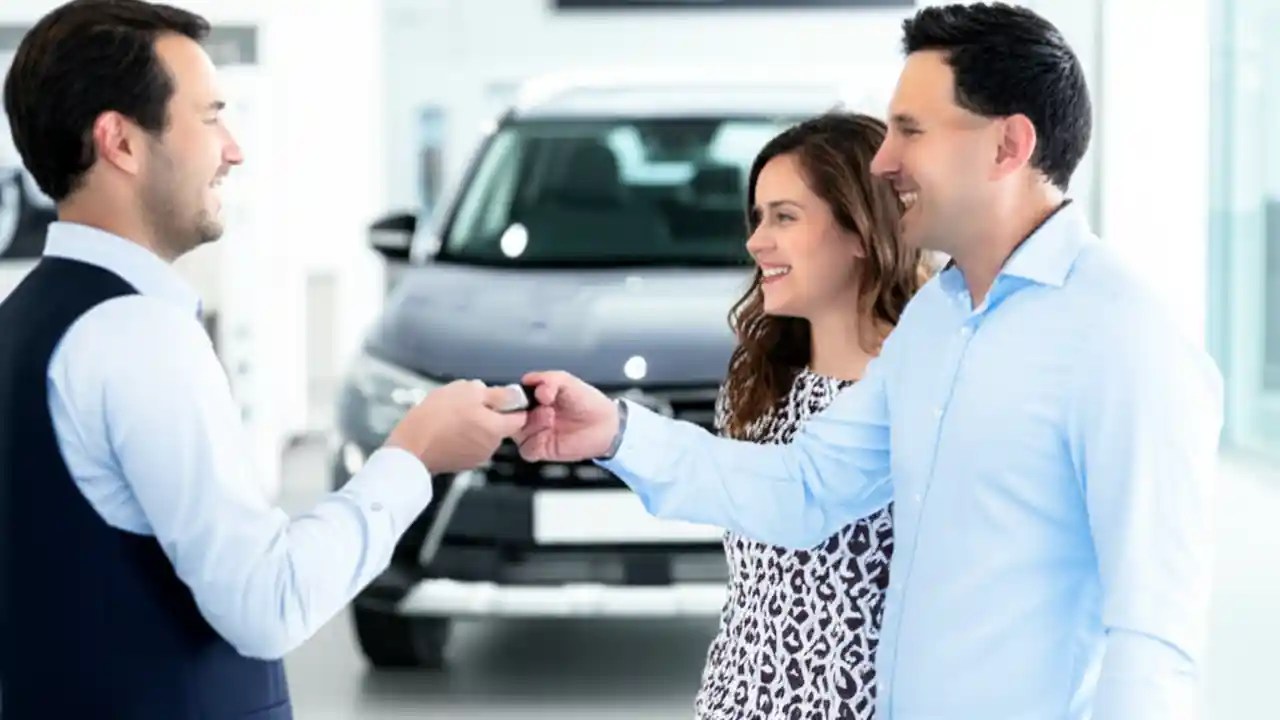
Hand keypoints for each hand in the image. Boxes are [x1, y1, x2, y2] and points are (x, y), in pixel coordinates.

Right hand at [384, 380, 526, 473]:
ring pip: (482, 435)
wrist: (410, 448)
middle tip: (465, 403)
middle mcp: (491, 446)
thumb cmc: (436, 418)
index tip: (497, 397)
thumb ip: (496, 394)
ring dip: (472, 425)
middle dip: (487, 413)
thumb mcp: (468, 392)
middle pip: (498, 425)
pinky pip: (467, 445)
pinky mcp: (460, 464)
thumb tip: (513, 395)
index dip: (511, 405)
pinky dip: (461, 437)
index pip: (520, 418)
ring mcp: (476, 457)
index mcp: (496, 428)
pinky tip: (444, 429)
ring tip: (450, 416)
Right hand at [514, 370, 618, 461]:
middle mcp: (532, 415)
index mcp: (534, 398)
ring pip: (516, 433)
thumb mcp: (567, 382)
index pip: (512, 398)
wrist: (606, 425)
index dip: (512, 398)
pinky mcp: (543, 449)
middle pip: (510, 416)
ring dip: (530, 425)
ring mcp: (536, 432)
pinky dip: (533, 443)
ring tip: (549, 418)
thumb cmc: (588, 401)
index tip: (521, 395)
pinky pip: (527, 450)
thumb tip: (530, 383)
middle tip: (538, 407)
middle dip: (520, 412)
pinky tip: (547, 434)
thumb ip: (548, 379)